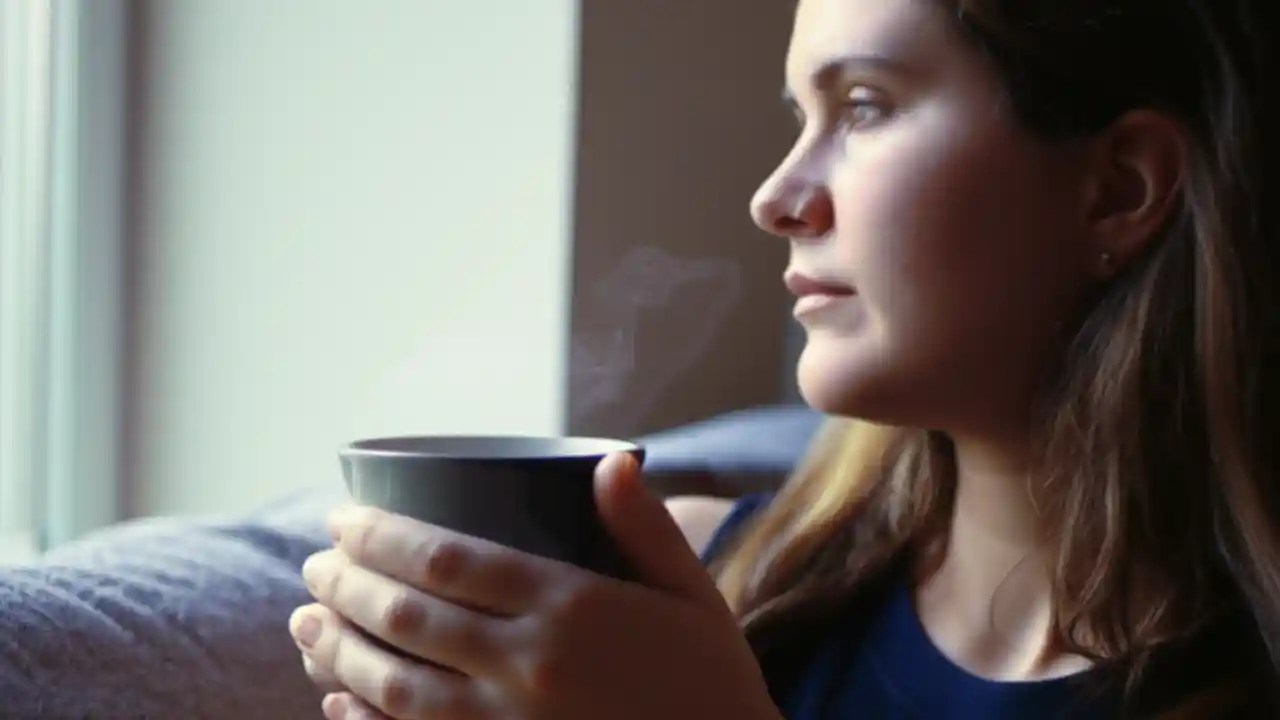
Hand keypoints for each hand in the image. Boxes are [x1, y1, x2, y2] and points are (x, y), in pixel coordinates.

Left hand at [289, 453, 780, 719]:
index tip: (344, 520)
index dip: (382, 537)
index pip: (448, 558)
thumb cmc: (711, 679)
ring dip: (338, 649)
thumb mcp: (693, 593)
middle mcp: (529, 663)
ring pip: (396, 684)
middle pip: (409, 615)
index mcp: (571, 605)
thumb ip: (647, 528)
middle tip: (313, 566)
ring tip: (304, 622)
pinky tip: (336, 703)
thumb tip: (612, 459)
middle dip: (346, 586)